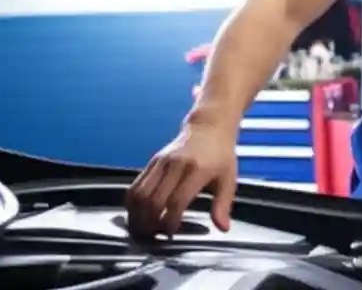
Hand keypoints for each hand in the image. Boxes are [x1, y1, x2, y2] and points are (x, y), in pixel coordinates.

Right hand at [124, 120, 238, 236]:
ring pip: (139, 193)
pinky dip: (133, 202)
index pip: (177, 201)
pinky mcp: (153, 161)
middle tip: (155, 234)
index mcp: (196, 170)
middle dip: (151, 222)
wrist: (209, 127)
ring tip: (144, 227)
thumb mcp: (228, 179)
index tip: (171, 232)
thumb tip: (223, 228)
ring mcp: (161, 162)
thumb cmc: (220, 155)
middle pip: (153, 200)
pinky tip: (138, 213)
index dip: (170, 221)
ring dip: (137, 215)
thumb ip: (223, 204)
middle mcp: (175, 165)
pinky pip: (136, 184)